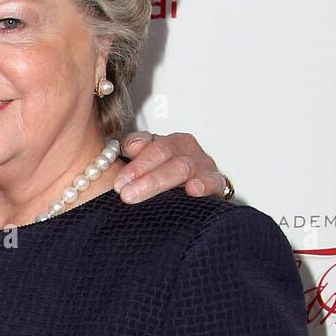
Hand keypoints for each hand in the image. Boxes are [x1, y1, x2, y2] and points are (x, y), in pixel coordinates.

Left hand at [112, 131, 229, 203]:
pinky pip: (213, 181)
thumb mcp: (146, 167)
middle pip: (163, 151)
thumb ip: (136, 153)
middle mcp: (185, 149)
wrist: (197, 194)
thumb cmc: (166, 181)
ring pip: (182, 166)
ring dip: (158, 181)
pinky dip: (203, 184)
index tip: (118, 181)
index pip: (148, 142)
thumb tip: (130, 146)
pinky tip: (192, 189)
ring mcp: (202, 164)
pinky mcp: (217, 183)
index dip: (131, 158)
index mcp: (166, 142)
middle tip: (124, 191)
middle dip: (141, 172)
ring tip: (138, 194)